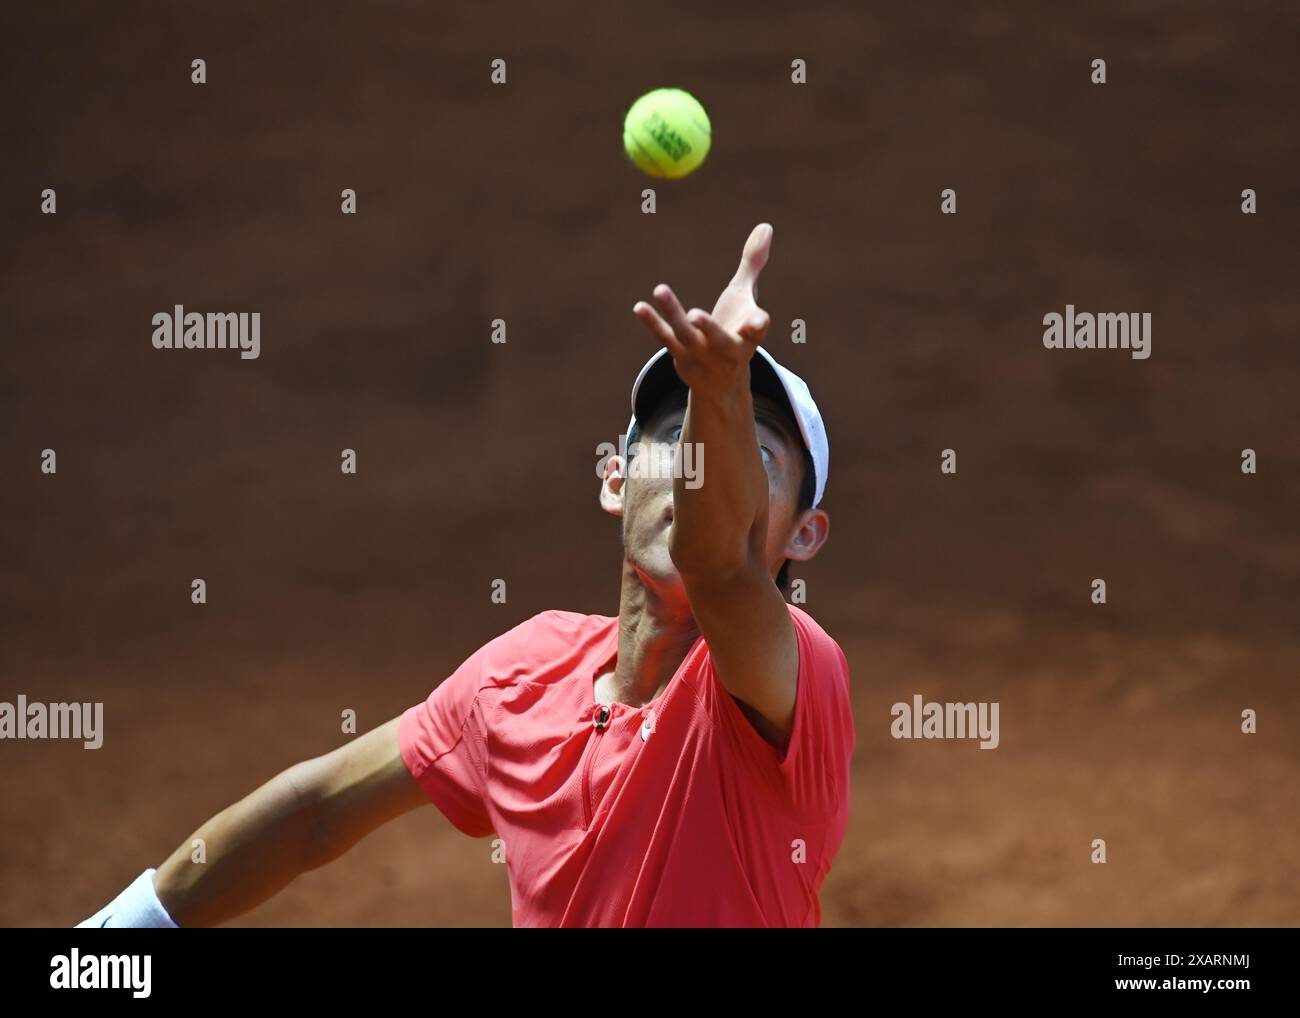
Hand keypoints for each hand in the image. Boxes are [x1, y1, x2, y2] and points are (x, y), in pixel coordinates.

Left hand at [632, 223, 773, 396]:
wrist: (723, 381)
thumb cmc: (737, 330)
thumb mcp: (747, 297)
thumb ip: (753, 264)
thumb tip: (765, 226)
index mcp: (750, 336)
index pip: (757, 330)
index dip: (757, 325)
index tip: (756, 322)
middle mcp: (727, 349)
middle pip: (718, 338)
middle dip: (708, 328)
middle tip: (695, 315)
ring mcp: (702, 355)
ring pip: (686, 335)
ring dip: (673, 312)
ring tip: (660, 289)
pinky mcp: (681, 357)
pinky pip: (666, 338)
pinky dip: (653, 322)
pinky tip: (639, 307)